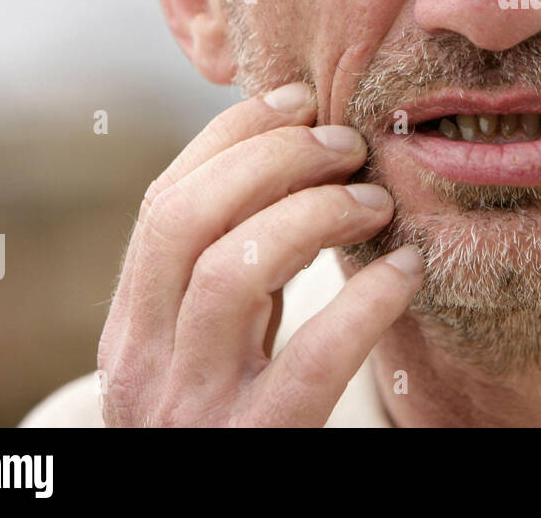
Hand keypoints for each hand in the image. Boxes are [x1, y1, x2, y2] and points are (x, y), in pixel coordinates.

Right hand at [97, 82, 419, 425]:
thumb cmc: (229, 422)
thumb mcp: (205, 348)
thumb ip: (227, 272)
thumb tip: (290, 155)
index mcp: (131, 324)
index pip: (164, 201)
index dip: (231, 136)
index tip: (297, 96)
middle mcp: (145, 361)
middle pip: (188, 218)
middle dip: (273, 158)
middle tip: (346, 143)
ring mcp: (194, 407)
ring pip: (233, 271)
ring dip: (313, 214)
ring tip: (375, 202)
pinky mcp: (257, 445)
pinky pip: (313, 359)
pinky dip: (368, 301)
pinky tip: (408, 270)